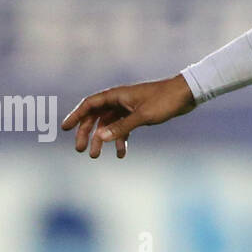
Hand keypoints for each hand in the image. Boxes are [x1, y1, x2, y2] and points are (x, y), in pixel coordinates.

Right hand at [61, 75, 195, 157]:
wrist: (186, 95)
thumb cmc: (165, 101)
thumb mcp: (143, 116)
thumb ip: (122, 127)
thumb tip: (101, 138)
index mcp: (116, 95)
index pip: (89, 105)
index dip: (76, 116)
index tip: (65, 129)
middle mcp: (119, 100)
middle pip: (96, 117)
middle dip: (87, 133)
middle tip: (81, 150)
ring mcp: (128, 107)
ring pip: (109, 124)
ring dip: (102, 140)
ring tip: (96, 156)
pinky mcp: (138, 114)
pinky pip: (123, 128)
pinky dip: (120, 139)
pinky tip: (121, 153)